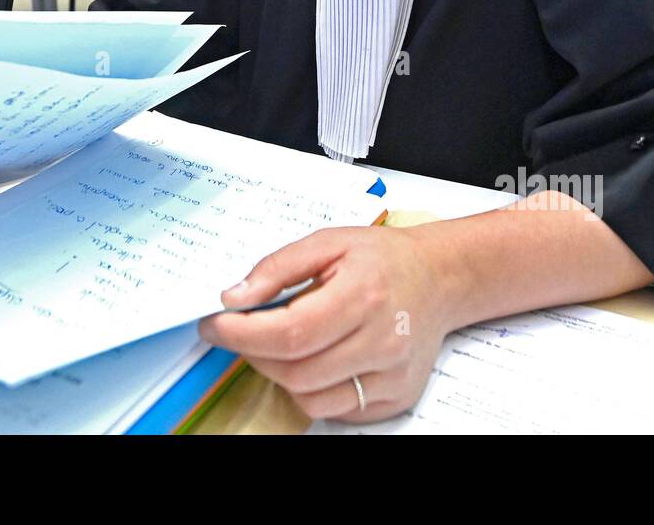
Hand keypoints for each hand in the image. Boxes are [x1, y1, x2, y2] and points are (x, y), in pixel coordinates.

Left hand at [197, 226, 454, 423]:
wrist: (438, 279)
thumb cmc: (383, 259)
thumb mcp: (328, 242)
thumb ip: (277, 267)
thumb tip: (234, 298)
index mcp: (365, 295)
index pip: (291, 333)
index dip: (243, 334)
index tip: (215, 325)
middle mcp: (383, 341)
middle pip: (296, 370)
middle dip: (254, 353)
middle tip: (242, 330)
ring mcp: (392, 375)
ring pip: (310, 398)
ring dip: (279, 374)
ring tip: (282, 343)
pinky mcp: (395, 397)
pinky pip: (335, 410)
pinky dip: (311, 389)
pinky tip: (315, 358)